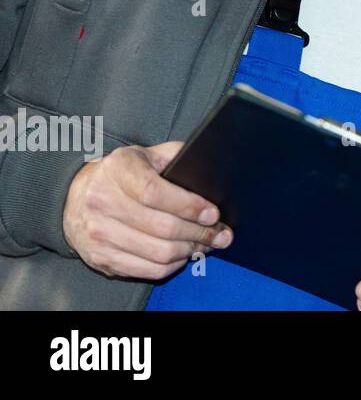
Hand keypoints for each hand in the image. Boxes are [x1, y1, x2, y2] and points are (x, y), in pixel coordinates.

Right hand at [62, 141, 232, 279]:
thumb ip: (177, 157)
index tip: (212, 213)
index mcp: (117, 170)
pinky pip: (147, 269)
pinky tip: (184, 255)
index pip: (155, 192)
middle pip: (161, 227)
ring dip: (190, 251)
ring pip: (158, 252)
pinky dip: (173, 265)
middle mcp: (102, 201)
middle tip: (220, 233)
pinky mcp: (101, 258)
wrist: (77, 197)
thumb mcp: (146, 155)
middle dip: (199, 232)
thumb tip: (210, 175)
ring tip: (206, 243)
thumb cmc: (123, 174)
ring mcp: (99, 233)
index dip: (188, 206)